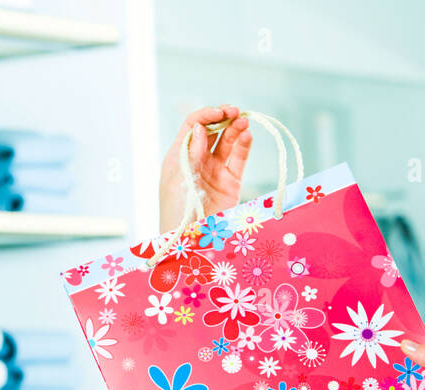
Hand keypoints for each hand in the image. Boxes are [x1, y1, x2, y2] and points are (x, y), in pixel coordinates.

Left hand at [159, 105, 252, 233]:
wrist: (189, 243)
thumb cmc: (176, 214)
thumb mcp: (179, 180)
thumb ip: (191, 154)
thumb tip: (201, 127)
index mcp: (180, 156)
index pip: (193, 127)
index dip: (206, 115)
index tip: (218, 112)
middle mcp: (198, 160)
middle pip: (213, 131)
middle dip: (223, 117)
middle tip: (234, 111)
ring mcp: (215, 170)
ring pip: (227, 142)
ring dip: (236, 128)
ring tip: (244, 120)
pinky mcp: (231, 182)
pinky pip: (239, 159)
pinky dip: (244, 146)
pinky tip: (248, 135)